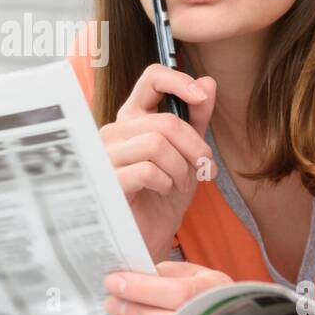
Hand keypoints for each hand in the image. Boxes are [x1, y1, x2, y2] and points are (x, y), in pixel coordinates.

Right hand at [98, 64, 216, 261]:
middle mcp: (114, 131)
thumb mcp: (188, 153)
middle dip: (194, 146)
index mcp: (133, 118)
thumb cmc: (164, 195)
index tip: (200, 97)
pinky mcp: (107, 181)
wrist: (148, 237)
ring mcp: (106, 156)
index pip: (151, 78)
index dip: (178, 80)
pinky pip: (148, 170)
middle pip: (165, 121)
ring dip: (181, 169)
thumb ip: (196, 118)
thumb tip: (208, 82)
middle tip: (203, 167)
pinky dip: (166, 183)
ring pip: (157, 144)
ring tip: (179, 184)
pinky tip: (163, 193)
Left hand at [103, 262, 233, 314]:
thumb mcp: (194, 273)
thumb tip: (134, 274)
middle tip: (109, 299)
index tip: (114, 281)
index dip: (142, 288)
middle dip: (132, 306)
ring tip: (116, 309)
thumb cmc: (208, 292)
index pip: (176, 292)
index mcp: (214, 289)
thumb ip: (167, 273)